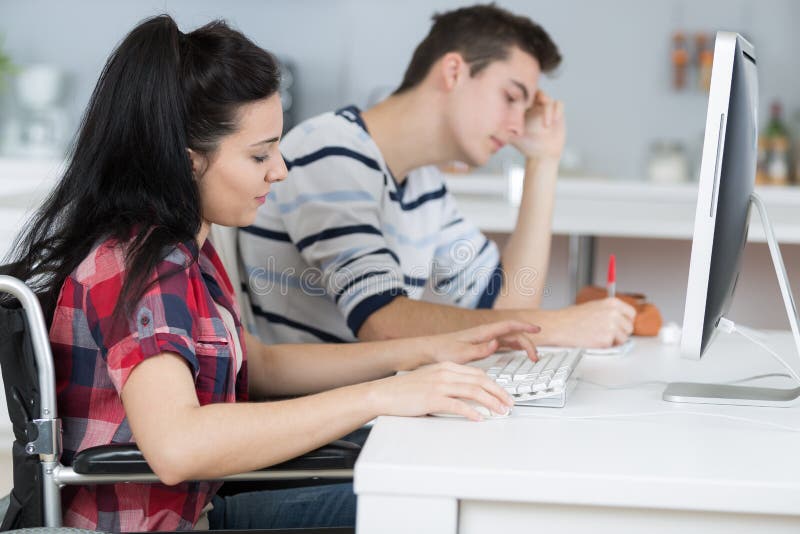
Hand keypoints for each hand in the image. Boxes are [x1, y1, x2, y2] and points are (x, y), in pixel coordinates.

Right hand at [368, 362, 513, 420]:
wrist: (383, 393)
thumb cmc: (404, 390)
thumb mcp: (430, 379)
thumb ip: (448, 383)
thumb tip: (468, 396)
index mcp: (446, 366)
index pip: (478, 373)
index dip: (494, 384)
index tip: (503, 394)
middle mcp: (445, 373)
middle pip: (480, 381)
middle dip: (498, 393)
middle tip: (508, 404)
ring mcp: (439, 385)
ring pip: (473, 392)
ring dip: (490, 402)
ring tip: (500, 411)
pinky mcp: (432, 399)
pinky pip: (458, 405)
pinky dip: (471, 412)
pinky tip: (479, 418)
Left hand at [423, 320, 539, 364]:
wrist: (429, 351)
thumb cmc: (443, 351)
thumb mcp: (461, 353)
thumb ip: (480, 349)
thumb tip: (497, 343)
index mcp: (482, 332)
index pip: (508, 325)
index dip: (524, 326)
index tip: (537, 329)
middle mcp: (485, 333)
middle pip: (513, 334)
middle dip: (527, 342)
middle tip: (535, 357)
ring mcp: (484, 338)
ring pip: (509, 338)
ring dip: (522, 345)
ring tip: (532, 357)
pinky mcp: (482, 344)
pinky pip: (503, 343)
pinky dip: (514, 347)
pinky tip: (518, 353)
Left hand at [510, 90, 565, 160]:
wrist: (541, 155)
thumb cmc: (526, 146)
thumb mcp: (512, 137)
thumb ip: (504, 130)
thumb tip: (493, 125)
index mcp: (523, 109)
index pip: (522, 95)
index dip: (522, 95)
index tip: (523, 106)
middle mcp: (535, 107)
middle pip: (536, 91)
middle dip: (536, 96)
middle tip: (535, 106)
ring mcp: (546, 109)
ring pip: (548, 98)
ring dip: (548, 110)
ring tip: (546, 125)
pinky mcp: (557, 113)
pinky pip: (559, 104)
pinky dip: (557, 110)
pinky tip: (553, 121)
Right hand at [548, 298, 635, 347]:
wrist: (560, 325)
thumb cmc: (572, 317)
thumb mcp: (595, 306)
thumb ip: (610, 311)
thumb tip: (621, 320)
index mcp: (612, 303)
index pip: (631, 313)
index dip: (626, 321)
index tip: (621, 325)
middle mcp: (614, 313)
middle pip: (629, 327)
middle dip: (620, 332)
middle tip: (607, 333)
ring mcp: (611, 326)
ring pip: (624, 339)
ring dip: (614, 341)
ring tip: (599, 336)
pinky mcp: (607, 339)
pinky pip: (613, 346)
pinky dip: (605, 346)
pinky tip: (594, 340)